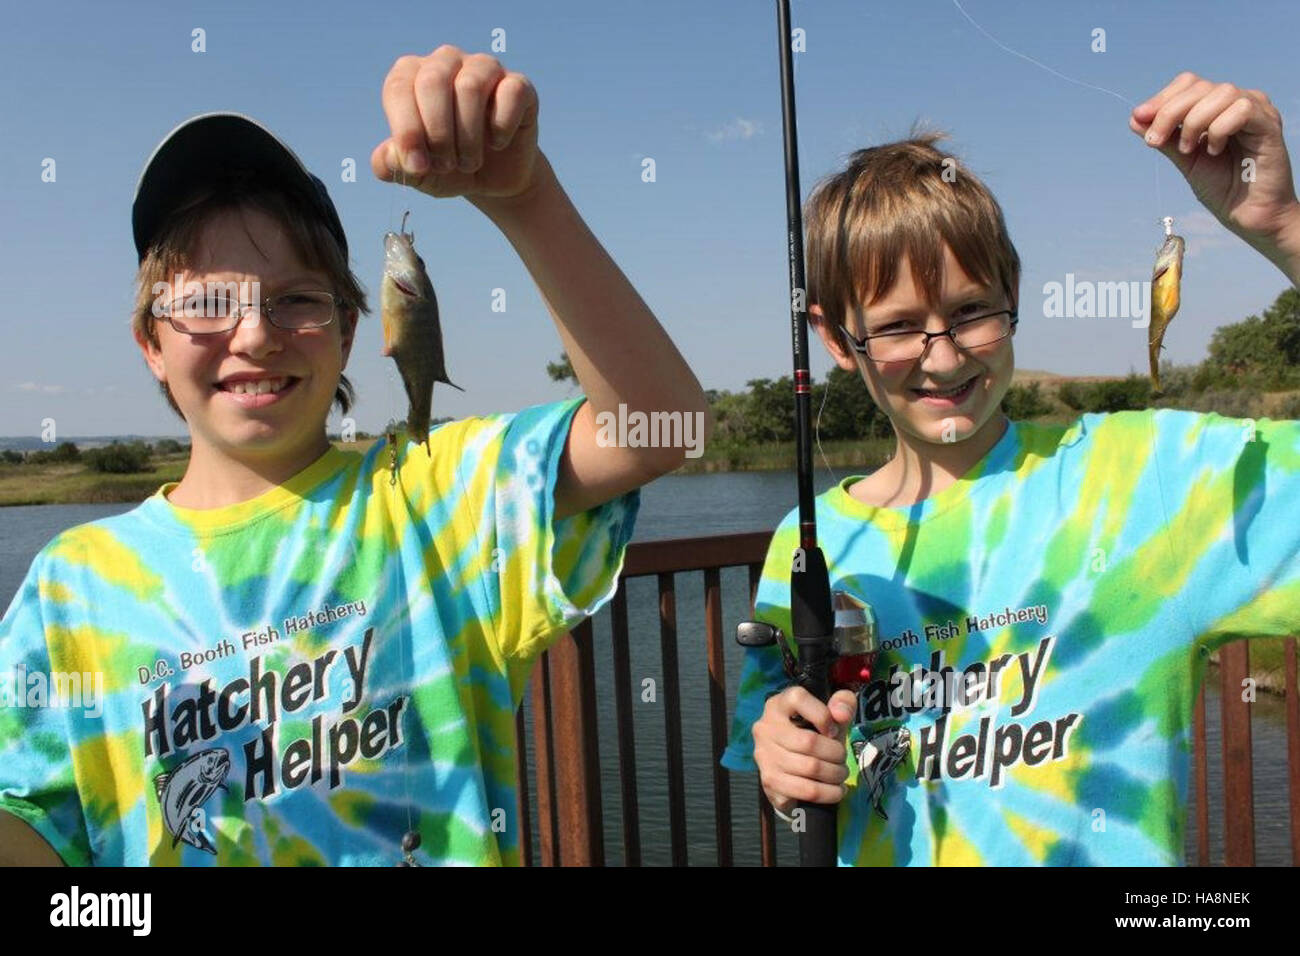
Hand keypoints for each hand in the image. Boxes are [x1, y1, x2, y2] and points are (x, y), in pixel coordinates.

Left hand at [371, 46, 540, 202]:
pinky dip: (500, 127)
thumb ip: (392, 165)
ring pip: (470, 87)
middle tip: (446, 165)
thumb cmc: (449, 167)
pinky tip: (497, 144)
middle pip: (433, 82)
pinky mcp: (518, 85)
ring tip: (468, 162)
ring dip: (468, 136)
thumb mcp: (417, 173)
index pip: (399, 88)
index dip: (406, 130)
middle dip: (438, 133)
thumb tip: (388, 157)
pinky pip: (510, 93)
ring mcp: (484, 68)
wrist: (493, 178)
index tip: (417, 167)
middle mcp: (446, 61)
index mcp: (412, 75)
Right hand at [752, 686, 856, 816]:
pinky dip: (828, 793)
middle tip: (843, 760)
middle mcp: (765, 728)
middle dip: (836, 754)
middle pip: (809, 741)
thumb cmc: (815, 735)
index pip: (798, 698)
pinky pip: (806, 790)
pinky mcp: (769, 781)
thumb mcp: (831, 716)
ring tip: (840, 775)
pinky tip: (834, 791)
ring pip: (810, 768)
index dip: (823, 715)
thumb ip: (843, 703)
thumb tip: (841, 714)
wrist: (792, 769)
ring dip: (835, 775)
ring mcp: (764, 755)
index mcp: (778, 705)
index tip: (833, 730)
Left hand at [1130, 73, 1298, 257]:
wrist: (1249, 216)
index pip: (1188, 83)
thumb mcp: (1185, 159)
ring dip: (1195, 122)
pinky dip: (1219, 129)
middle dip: (1169, 112)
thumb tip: (1135, 118)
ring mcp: (1257, 110)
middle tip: (1155, 141)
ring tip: (1190, 150)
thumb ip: (1164, 138)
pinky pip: (1242, 109)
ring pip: (1221, 92)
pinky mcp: (1269, 124)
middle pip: (1199, 86)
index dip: (1161, 98)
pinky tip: (1215, 151)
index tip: (1139, 118)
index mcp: (1217, 106)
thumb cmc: (1222, 187)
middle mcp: (1238, 102)